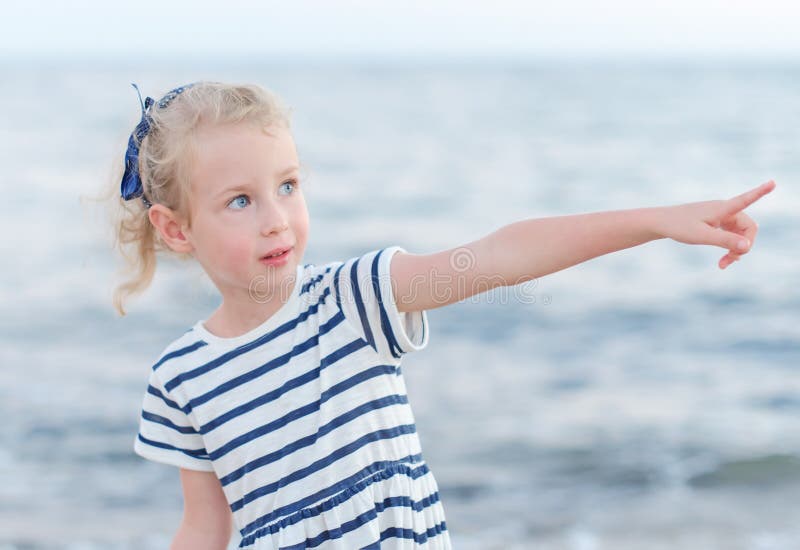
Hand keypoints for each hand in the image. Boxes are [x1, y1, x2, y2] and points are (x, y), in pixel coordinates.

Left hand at [655, 180, 775, 269]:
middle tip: (729, 261)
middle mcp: (724, 210)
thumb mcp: (702, 236)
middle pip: (748, 227)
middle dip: (744, 245)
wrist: (660, 223)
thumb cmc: (679, 227)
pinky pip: (731, 235)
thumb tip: (747, 246)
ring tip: (723, 264)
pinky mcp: (715, 222)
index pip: (745, 199)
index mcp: (722, 209)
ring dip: (736, 249)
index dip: (760, 192)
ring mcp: (720, 216)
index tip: (772, 183)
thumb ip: (725, 240)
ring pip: (739, 233)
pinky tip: (725, 259)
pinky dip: (729, 247)